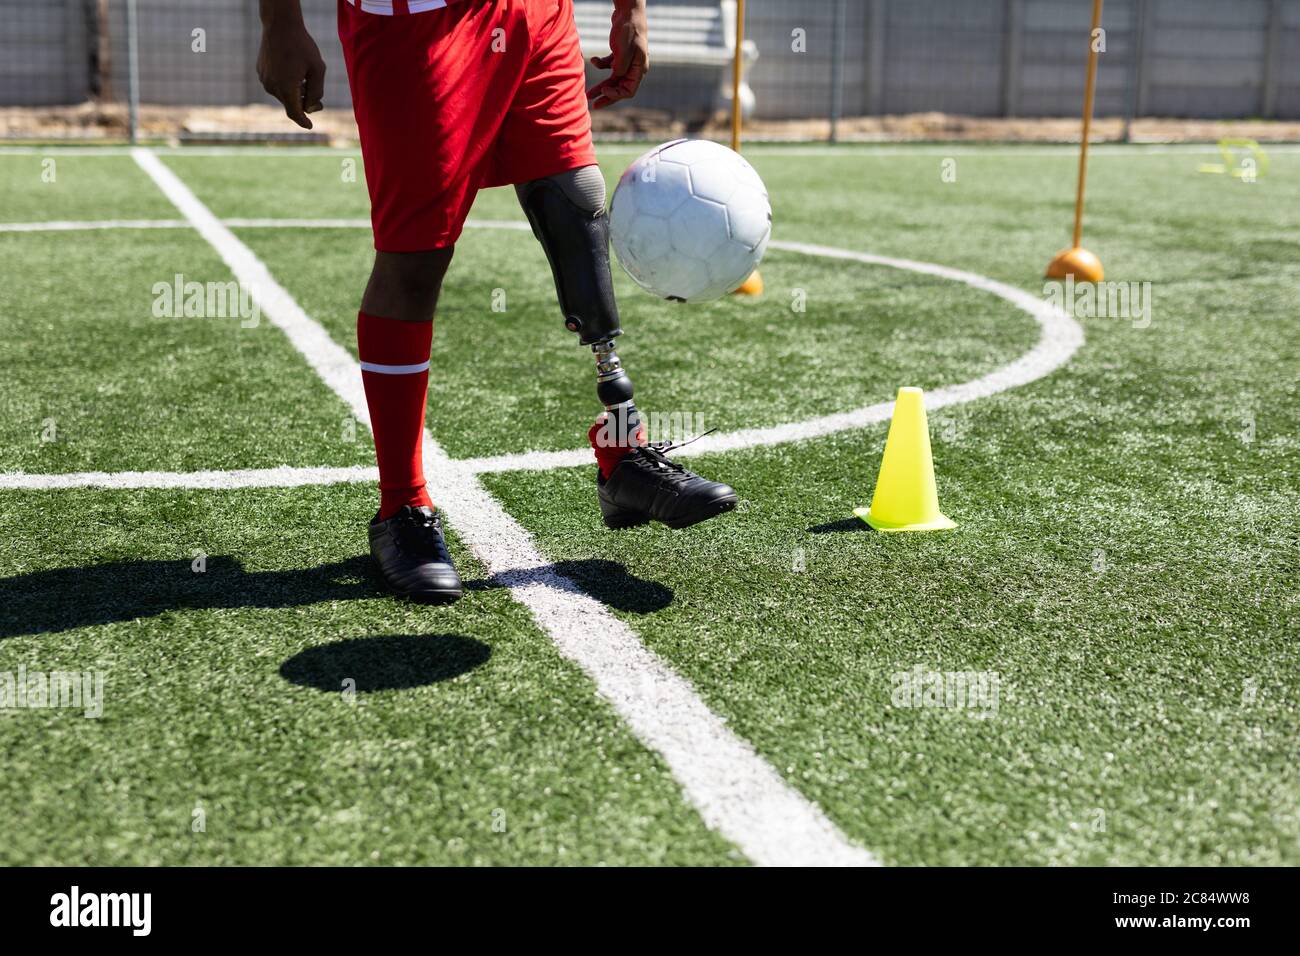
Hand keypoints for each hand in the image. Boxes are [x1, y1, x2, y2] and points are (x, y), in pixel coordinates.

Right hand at [257, 9, 325, 128]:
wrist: (280, 24)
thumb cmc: (302, 46)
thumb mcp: (318, 69)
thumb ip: (317, 92)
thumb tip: (310, 108)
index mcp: (286, 88)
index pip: (295, 113)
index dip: (303, 121)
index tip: (309, 126)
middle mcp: (272, 87)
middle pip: (291, 103)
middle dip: (304, 103)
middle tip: (318, 100)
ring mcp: (264, 79)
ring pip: (283, 94)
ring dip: (295, 92)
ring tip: (304, 77)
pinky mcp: (261, 72)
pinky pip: (276, 84)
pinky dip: (286, 83)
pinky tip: (292, 69)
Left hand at [587, 0, 647, 109]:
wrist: (628, 11)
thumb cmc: (629, 29)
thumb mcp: (624, 50)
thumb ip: (620, 68)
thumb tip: (614, 81)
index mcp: (638, 69)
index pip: (629, 91)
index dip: (615, 94)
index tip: (603, 90)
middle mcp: (634, 68)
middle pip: (620, 88)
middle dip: (606, 97)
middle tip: (593, 106)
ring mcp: (626, 62)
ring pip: (613, 79)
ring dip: (601, 85)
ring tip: (588, 93)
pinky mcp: (619, 54)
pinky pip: (609, 66)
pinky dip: (600, 65)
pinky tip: (592, 60)